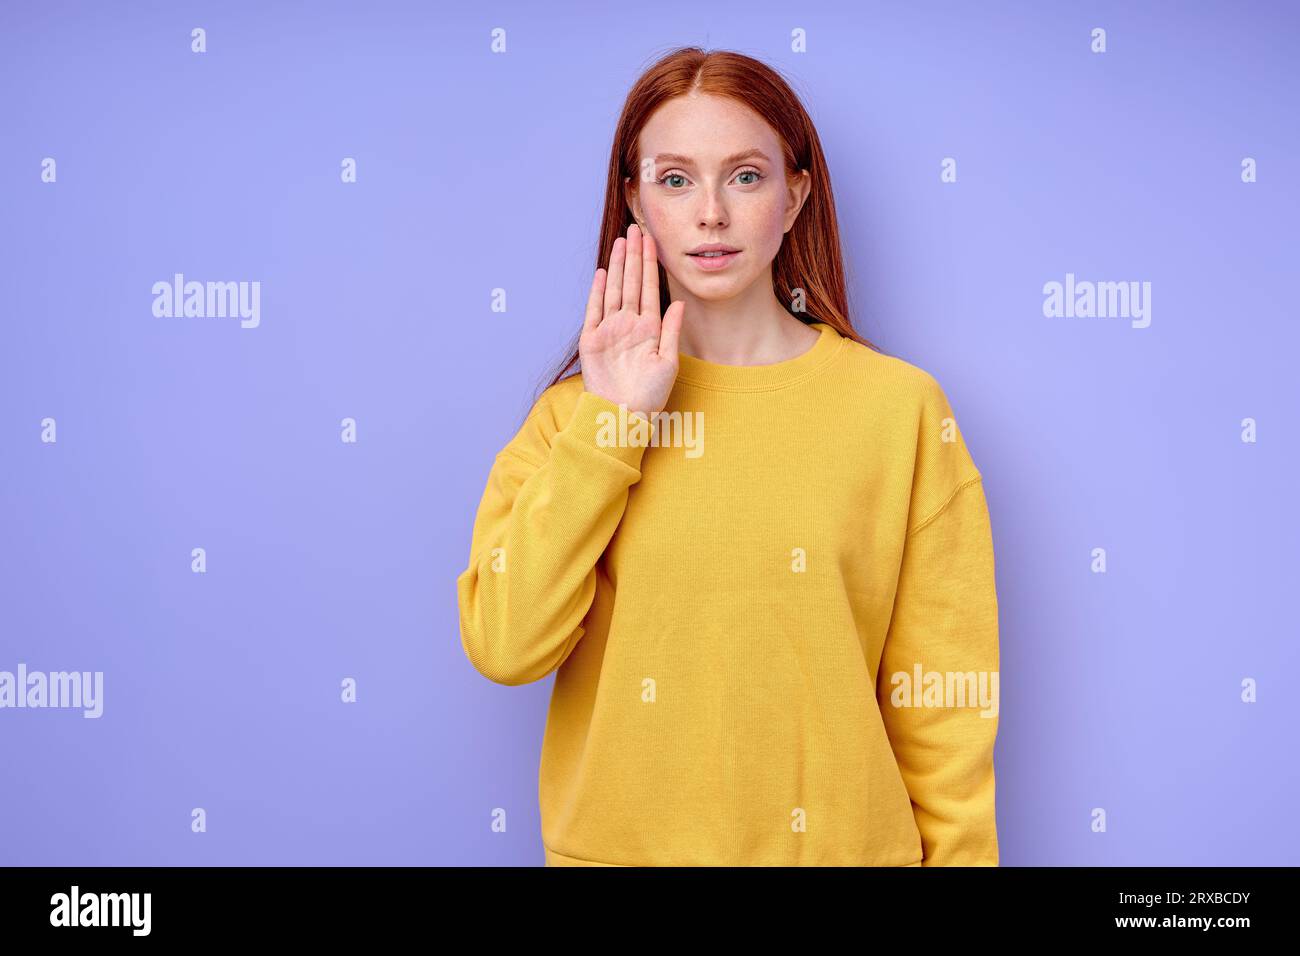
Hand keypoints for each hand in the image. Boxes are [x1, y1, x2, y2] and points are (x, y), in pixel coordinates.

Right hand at [579, 222, 683, 417]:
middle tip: (635, 229)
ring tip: (620, 242)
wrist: (623, 414)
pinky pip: (594, 310)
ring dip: (617, 266)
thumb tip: (678, 303)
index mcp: (649, 328)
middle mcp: (629, 324)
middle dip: (634, 256)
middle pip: (630, 282)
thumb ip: (671, 331)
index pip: (649, 288)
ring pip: (614, 290)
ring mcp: (609, 330)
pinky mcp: (591, 340)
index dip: (650, 264)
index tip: (652, 241)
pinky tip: (602, 273)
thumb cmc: (649, 395)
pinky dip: (597, 291)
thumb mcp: (668, 362)